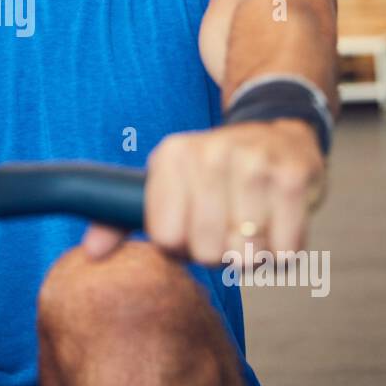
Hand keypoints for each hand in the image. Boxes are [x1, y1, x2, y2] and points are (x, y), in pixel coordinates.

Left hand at [82, 120, 326, 263]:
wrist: (276, 130)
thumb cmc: (213, 171)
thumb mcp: (165, 183)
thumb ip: (120, 219)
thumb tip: (91, 252)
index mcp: (172, 156)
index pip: (166, 239)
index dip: (181, 246)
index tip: (192, 226)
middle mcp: (211, 154)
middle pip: (206, 251)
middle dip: (217, 252)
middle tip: (226, 227)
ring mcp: (255, 164)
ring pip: (247, 255)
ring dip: (252, 253)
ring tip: (252, 223)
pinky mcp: (294, 178)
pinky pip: (285, 250)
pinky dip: (283, 250)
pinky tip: (277, 223)